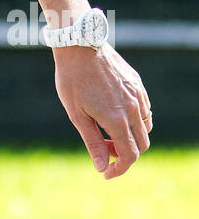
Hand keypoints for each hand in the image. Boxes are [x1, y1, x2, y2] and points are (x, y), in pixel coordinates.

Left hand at [53, 42, 151, 178]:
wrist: (79, 45)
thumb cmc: (72, 79)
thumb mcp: (76, 114)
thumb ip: (92, 142)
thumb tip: (102, 167)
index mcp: (117, 119)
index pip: (129, 155)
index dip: (119, 169)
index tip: (106, 173)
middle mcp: (133, 108)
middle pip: (141, 144)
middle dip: (124, 153)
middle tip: (103, 147)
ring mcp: (137, 95)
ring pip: (145, 127)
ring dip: (131, 136)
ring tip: (107, 129)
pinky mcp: (137, 84)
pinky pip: (145, 110)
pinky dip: (135, 120)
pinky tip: (115, 112)